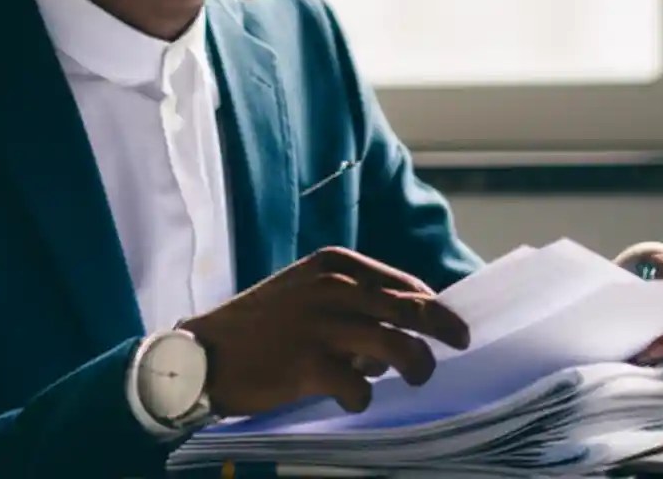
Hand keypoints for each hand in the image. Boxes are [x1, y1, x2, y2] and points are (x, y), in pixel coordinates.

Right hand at [179, 247, 470, 415]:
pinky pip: (361, 387)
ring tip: (417, 378)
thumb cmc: (260, 325)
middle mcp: (334, 289)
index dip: (434, 305)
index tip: (450, 322)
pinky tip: (352, 397)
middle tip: (460, 343)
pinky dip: (364, 396)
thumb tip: (402, 323)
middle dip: (444, 329)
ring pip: (400, 347)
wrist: (202, 353)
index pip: (405, 283)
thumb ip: (352, 299)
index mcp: (335, 265)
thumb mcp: (306, 291)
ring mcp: (323, 326)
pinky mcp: (310, 365)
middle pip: (412, 309)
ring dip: (417, 366)